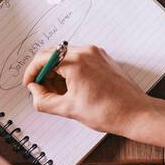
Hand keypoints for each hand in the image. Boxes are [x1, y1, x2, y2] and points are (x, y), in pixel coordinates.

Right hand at [24, 44, 164, 140]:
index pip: (43, 58)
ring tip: (60, 94)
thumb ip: (43, 100)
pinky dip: (71, 71)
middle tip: (43, 92)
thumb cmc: (108, 111)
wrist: (135, 113)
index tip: (30, 85)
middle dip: (45, 73)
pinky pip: (80, 60)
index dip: (32, 73)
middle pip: (53, 56)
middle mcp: (87, 52)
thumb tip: (34, 92)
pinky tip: (73, 89)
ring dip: (58, 73)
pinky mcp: (103, 59)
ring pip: (66, 58)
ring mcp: (97, 54)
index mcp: (76, 61)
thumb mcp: (68, 109)